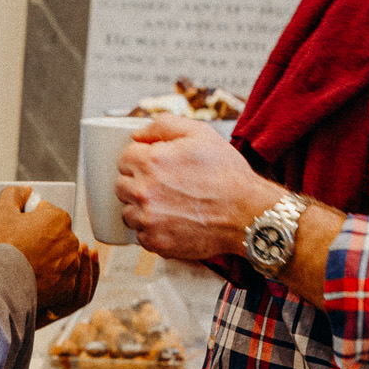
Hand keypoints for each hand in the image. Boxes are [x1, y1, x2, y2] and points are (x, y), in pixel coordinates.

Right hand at [0, 186, 99, 325]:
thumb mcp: (2, 211)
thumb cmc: (2, 246)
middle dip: (40, 239)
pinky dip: (48, 278)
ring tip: (25, 266)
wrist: (0, 285)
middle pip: (53, 235)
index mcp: (59, 218)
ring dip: (45, 258)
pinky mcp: (68, 286)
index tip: (17, 231)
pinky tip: (32, 279)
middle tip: (20, 249)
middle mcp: (71, 240)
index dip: (28, 220)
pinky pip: (58, 278)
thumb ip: (14, 193)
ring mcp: (71, 265)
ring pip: (57, 257)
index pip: (45, 213)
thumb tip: (26, 190)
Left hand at [114, 118, 274, 261]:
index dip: (141, 160)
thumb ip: (163, 125)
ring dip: (143, 209)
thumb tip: (138, 134)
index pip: (124, 158)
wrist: (247, 213)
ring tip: (170, 205)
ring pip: (128, 212)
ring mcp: (148, 220)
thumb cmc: (227, 174)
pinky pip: (141, 235)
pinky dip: (153, 230)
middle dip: (138, 183)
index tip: (156, 166)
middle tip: (164, 185)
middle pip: (121, 186)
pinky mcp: (156, 242)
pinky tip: (174, 222)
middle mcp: (144, 191)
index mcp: (150, 161)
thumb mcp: (200, 133)